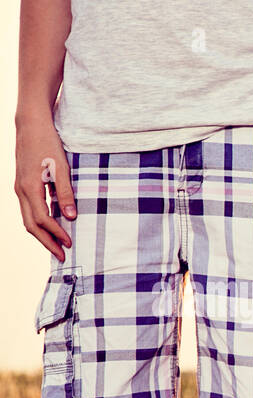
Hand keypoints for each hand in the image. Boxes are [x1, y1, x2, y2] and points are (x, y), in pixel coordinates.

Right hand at [14, 117, 73, 259]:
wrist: (31, 126)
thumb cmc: (48, 144)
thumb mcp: (61, 168)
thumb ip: (65, 193)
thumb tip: (71, 217)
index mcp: (30, 188)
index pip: (42, 219)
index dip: (56, 234)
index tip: (70, 244)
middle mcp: (21, 190)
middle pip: (31, 225)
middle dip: (47, 242)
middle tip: (62, 255)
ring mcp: (20, 188)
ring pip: (28, 218)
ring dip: (42, 234)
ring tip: (58, 245)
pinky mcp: (23, 185)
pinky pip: (29, 209)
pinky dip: (39, 222)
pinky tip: (53, 226)